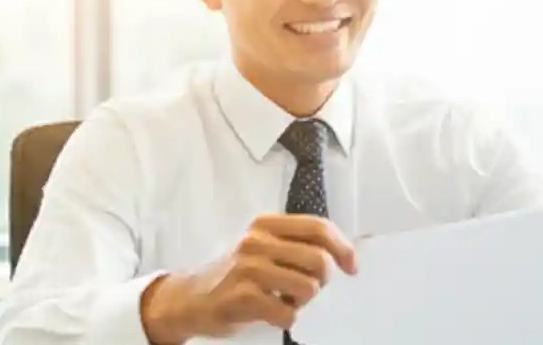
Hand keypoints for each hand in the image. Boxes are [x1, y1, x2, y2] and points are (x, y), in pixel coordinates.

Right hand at [141, 214, 357, 342]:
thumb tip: (344, 255)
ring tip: (285, 299)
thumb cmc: (237, 274)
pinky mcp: (242, 297)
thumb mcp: (264, 247)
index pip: (319, 228)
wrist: (191, 299)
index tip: (351, 267)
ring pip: (308, 287)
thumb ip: (297, 244)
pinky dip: (286, 318)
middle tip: (309, 288)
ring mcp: (249, 268)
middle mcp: (257, 241)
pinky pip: (287, 312)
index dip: (343, 248)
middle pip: (319, 260)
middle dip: (322, 280)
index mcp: (267, 224)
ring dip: (302, 301)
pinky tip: (272, 312)